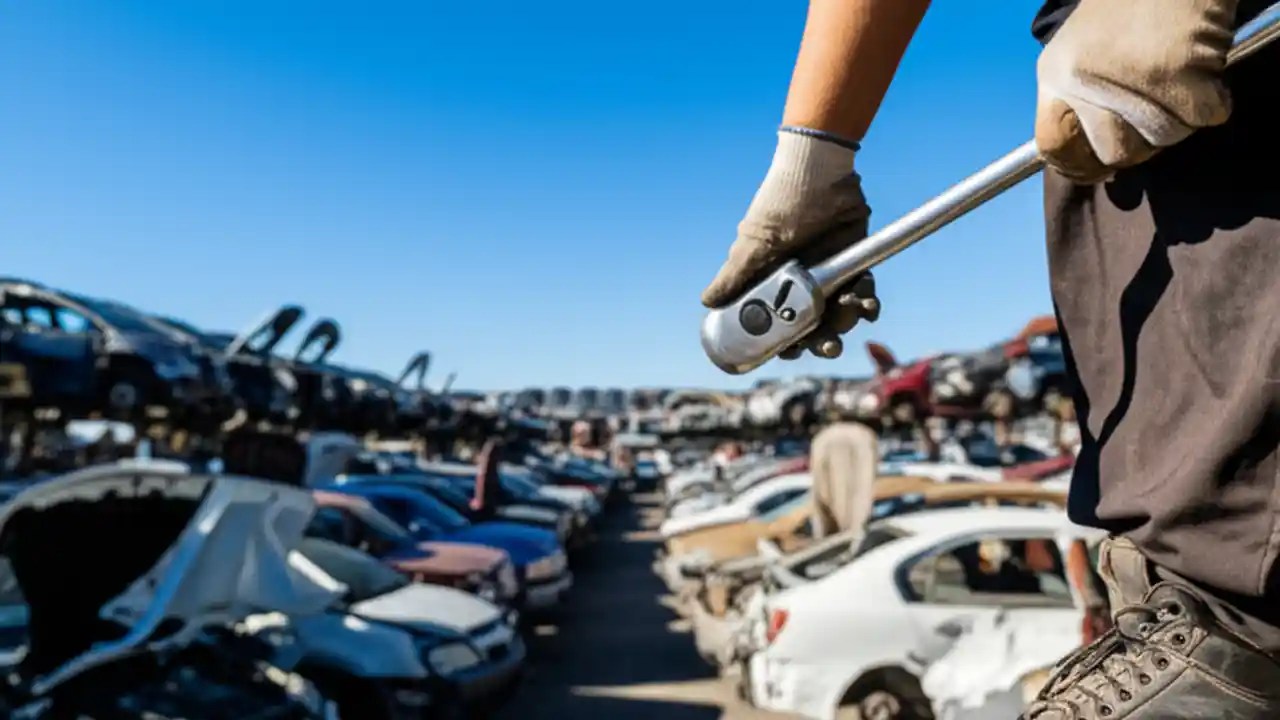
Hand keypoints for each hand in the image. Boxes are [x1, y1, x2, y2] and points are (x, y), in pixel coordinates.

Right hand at [701, 129, 880, 359]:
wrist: (818, 171)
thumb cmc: (780, 206)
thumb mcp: (753, 244)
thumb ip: (734, 276)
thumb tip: (707, 303)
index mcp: (774, 284)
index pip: (776, 324)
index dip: (783, 343)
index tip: (789, 354)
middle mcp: (800, 284)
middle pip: (811, 326)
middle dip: (820, 341)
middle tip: (828, 347)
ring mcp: (828, 274)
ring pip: (839, 313)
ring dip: (847, 321)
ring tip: (852, 312)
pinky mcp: (854, 262)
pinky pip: (862, 291)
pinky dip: (867, 302)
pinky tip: (869, 304)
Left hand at [1035, 0, 1236, 182]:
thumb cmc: (1128, 9)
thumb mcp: (1078, 50)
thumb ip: (1079, 101)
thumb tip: (1093, 163)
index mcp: (1055, 75)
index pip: (1052, 146)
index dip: (1079, 165)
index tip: (1099, 167)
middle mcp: (1085, 80)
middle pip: (1115, 153)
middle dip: (1141, 142)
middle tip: (1155, 112)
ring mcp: (1132, 79)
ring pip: (1164, 138)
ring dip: (1180, 117)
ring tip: (1177, 78)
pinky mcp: (1179, 74)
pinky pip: (1204, 117)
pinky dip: (1212, 101)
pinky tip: (1202, 70)